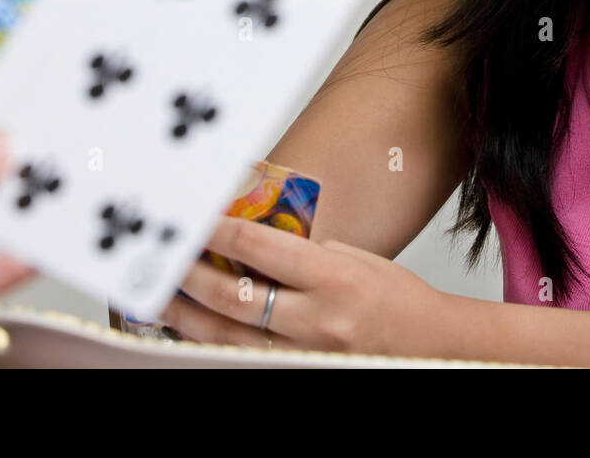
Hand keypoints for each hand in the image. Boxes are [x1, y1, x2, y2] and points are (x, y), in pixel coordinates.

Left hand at [162, 217, 450, 358]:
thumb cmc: (395, 298)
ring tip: (162, 297)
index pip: (261, 248)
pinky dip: (214, 343)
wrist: (428, 345)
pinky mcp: (300, 371)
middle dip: (190, 276)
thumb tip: (250, 240)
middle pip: (235, 298)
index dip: (219, 230)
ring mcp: (306, 353)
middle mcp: (317, 320)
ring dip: (189, 316)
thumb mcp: (352, 258)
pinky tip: (194, 328)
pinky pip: (244, 358)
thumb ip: (303, 253)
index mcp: (333, 279)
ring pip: (229, 338)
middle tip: (161, 260)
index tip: (192, 219)